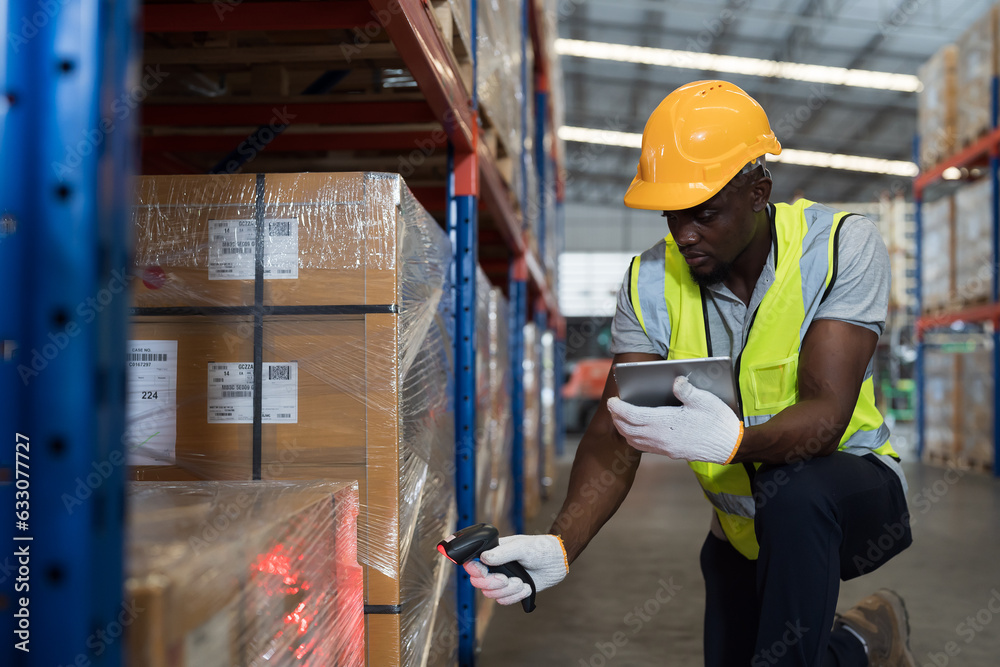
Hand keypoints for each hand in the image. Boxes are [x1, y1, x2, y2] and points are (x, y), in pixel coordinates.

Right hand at [463, 534, 568, 605]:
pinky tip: (526, 588)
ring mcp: (502, 580)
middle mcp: (494, 567)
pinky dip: (515, 597)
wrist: (557, 561)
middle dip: (491, 583)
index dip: (473, 569)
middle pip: (478, 582)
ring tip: (521, 582)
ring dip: (507, 591)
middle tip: (506, 579)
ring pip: (491, 594)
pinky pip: (503, 601)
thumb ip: (502, 553)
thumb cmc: (540, 548)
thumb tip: (484, 558)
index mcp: (493, 552)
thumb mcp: (522, 547)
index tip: (482, 571)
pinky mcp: (511, 591)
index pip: (472, 563)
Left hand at [607, 375, 742, 463]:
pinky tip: (638, 431)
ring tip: (621, 419)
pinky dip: (635, 439)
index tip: (611, 401)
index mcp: (665, 423)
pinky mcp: (671, 453)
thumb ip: (686, 390)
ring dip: (624, 430)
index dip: (618, 408)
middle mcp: (661, 437)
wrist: (730, 446)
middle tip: (613, 408)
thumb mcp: (704, 400)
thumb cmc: (718, 421)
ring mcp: (665, 447)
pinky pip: (645, 447)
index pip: (632, 416)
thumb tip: (676, 381)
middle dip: (617, 419)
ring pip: (634, 441)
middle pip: (628, 430)